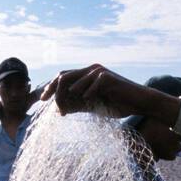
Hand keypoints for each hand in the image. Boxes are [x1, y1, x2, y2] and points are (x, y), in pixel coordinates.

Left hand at [42, 64, 165, 120]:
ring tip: (66, 109)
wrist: (138, 103)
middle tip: (47, 103)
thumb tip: (59, 109)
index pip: (62, 77)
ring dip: (67, 96)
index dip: (50, 87)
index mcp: (86, 76)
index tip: (42, 100)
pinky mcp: (107, 77)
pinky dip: (86, 94)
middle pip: (63, 76)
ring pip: (74, 80)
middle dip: (53, 90)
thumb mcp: (93, 106)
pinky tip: (87, 101)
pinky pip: (91, 85)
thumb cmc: (117, 104)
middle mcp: (90, 70)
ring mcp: (99, 72)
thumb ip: (77, 105)